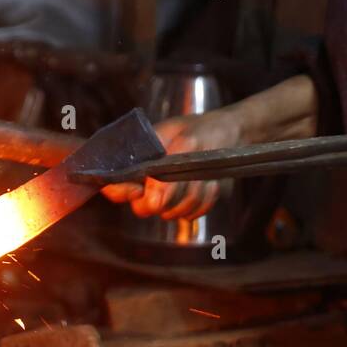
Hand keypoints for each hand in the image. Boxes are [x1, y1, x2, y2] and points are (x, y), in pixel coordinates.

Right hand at [102, 110, 242, 219]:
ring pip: (170, 213)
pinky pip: (191, 215)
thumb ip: (165, 173)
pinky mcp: (187, 205)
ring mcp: (168, 196)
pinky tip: (211, 183)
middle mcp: (148, 181)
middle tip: (183, 177)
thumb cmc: (205, 131)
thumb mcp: (186, 142)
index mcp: (139, 159)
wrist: (232, 136)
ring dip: (192, 195)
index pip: (114, 185)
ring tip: (203, 174)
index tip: (141, 188)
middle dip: (167, 196)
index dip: (122, 192)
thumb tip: (153, 203)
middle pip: (142, 208)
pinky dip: (205, 200)